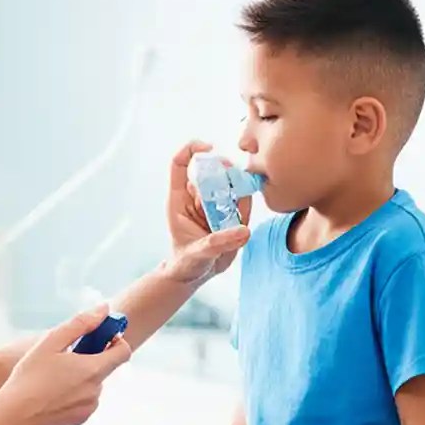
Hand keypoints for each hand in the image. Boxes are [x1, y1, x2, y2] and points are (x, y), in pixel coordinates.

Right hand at [0, 304, 131, 424]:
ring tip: (53, 374)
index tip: (100, 334)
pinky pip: (84, 398)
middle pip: (105, 366)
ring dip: (81, 374)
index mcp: (93, 370)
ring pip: (93, 383)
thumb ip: (80, 323)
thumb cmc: (29, 378)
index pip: (123, 351)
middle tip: (65, 352)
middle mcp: (96, 390)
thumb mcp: (51, 342)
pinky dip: (75, 391)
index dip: (116, 339)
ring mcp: (89, 406)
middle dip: (91, 355)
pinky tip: (51, 391)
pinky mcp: (80, 419)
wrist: (13, 419)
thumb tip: (103, 309)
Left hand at [160, 140, 251, 284]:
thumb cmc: (187, 263)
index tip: (209, 148)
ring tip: (234, 214)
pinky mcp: (229, 213)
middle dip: (223, 174)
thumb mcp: (198, 254)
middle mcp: (196, 198)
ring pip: (228, 185)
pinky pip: (241, 200)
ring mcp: (214, 204)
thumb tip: (243, 231)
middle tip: (232, 186)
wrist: (196, 276)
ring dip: (235, 191)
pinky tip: (241, 221)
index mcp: (179, 200)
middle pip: (210, 171)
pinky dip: (245, 203)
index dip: (192, 150)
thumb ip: (217, 243)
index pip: (180, 164)